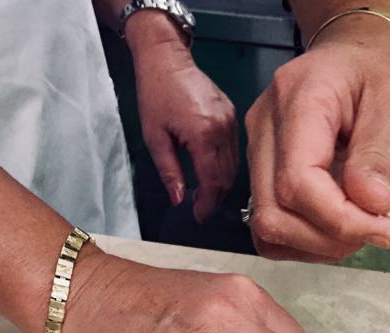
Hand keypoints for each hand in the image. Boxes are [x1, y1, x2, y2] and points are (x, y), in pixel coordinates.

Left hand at [127, 21, 237, 222]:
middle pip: (227, 177)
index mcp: (203, 134)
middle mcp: (223, 128)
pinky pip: (234, 149)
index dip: (207, 204)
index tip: (199, 216)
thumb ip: (169, 172)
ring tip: (206, 195)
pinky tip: (212, 172)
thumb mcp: (154, 138)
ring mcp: (230, 120)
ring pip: (234, 165)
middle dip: (216, 198)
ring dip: (222, 183)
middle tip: (202, 209)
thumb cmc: (156, 92)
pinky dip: (225, 165)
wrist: (167, 58)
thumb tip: (179, 200)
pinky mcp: (232, 115)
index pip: (213, 181)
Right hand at [245, 15, 389, 261]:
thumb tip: (372, 206)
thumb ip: (377, 157)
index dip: (340, 220)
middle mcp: (264, 128)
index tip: (386, 228)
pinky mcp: (261, 174)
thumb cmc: (377, 70)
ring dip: (317, 245)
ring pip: (267, 228)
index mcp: (297, 101)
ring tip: (359, 228)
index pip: (297, 183)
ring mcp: (256, 152)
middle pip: (274, 213)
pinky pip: (269, 228)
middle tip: (378, 230)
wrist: (357, 52)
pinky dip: (304, 242)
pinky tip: (336, 228)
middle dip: (330, 238)